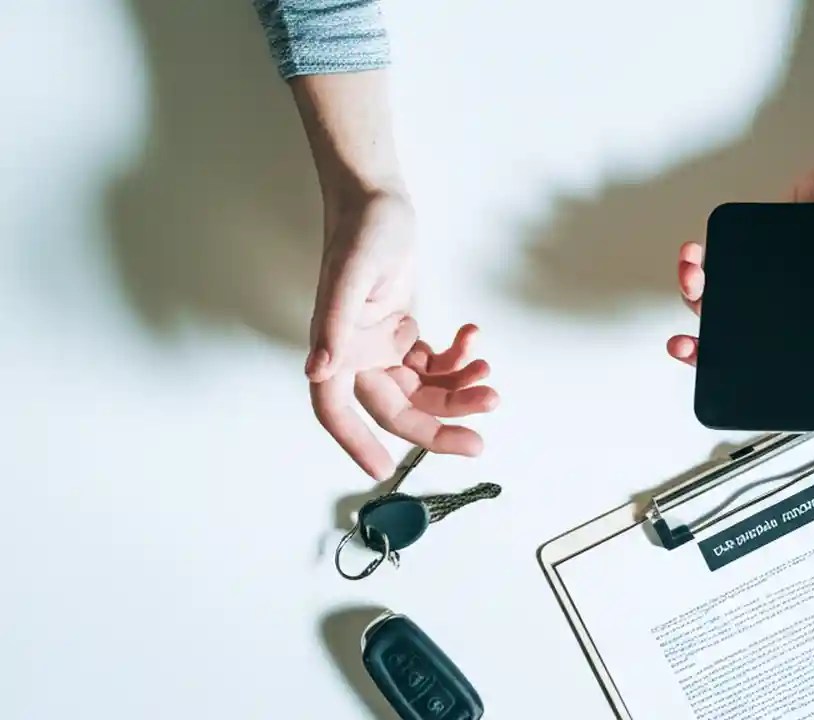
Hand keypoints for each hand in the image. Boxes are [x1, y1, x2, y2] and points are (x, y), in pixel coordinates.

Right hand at [306, 191, 498, 479]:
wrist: (377, 198)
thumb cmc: (361, 229)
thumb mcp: (352, 272)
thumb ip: (336, 324)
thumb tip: (318, 371)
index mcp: (336, 348)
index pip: (336, 410)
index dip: (355, 443)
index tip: (383, 470)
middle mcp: (357, 354)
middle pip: (397, 407)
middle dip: (439, 425)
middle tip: (479, 441)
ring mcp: (381, 345)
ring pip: (422, 390)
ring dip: (457, 391)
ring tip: (489, 380)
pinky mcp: (401, 331)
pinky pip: (432, 364)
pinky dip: (457, 360)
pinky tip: (474, 339)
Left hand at [667, 135, 813, 373]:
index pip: (779, 354)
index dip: (742, 364)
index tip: (713, 366)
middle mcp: (799, 299)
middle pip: (743, 328)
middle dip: (707, 335)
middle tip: (681, 342)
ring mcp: (779, 271)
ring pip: (729, 291)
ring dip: (700, 289)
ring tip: (691, 275)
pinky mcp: (767, 239)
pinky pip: (730, 254)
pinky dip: (709, 256)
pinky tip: (699, 252)